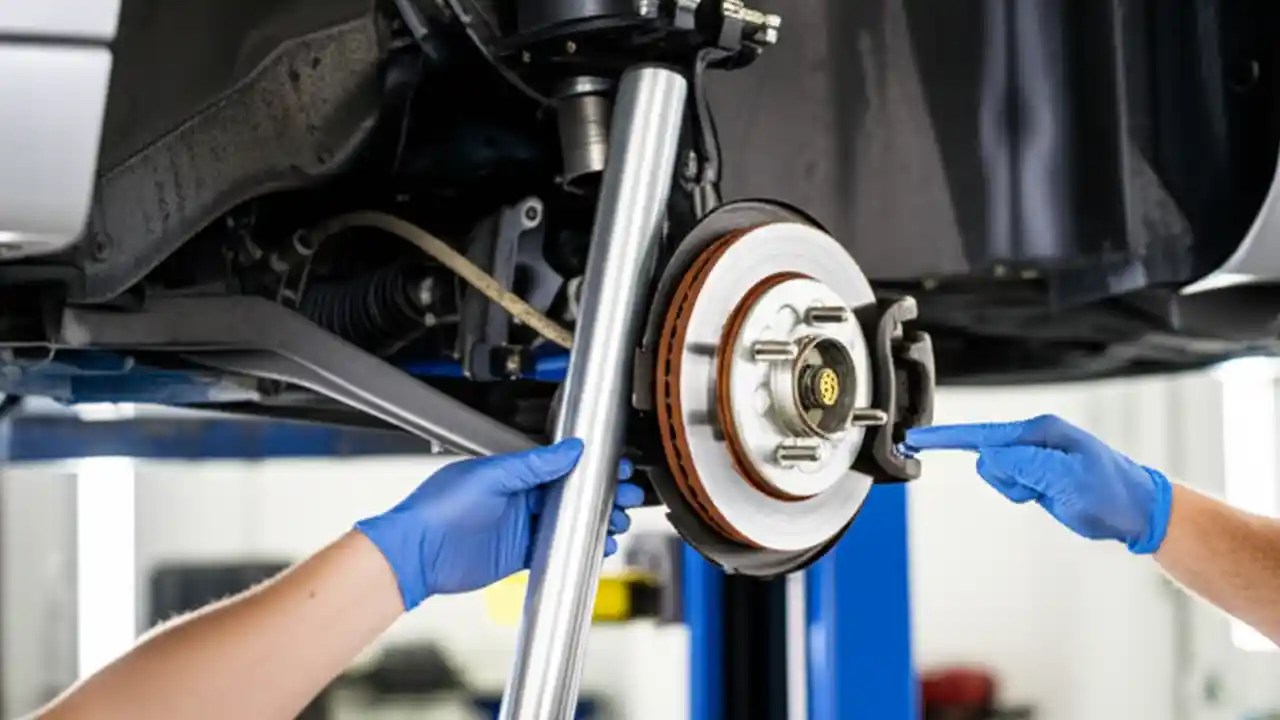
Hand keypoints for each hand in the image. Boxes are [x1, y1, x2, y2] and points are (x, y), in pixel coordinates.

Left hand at [355, 439, 641, 609]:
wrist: (416, 553)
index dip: (591, 467)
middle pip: (571, 494)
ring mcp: (520, 526)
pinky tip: (597, 547)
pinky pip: (555, 549)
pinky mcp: (518, 554)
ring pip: (568, 522)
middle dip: (602, 496)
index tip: (616, 468)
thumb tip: (570, 448)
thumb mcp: (490, 476)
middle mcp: (519, 496)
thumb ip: (532, 464)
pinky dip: (578, 548)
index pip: (561, 464)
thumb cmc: (439, 508)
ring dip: (595, 523)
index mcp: (513, 470)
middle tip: (627, 497)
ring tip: (618, 524)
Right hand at [905, 415, 1172, 553]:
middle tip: (1037, 491)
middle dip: (1005, 479)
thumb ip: (1023, 464)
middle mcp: (1035, 440)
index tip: (917, 438)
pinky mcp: (1037, 475)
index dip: (947, 438)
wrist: (1138, 511)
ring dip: (1015, 489)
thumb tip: (987, 455)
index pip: (981, 434)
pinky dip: (1023, 494)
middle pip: (988, 457)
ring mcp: (1035, 458)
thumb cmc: (1110, 491)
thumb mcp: (1067, 479)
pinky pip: (1011, 485)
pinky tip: (1049, 497)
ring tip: (1049, 494)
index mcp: (1040, 432)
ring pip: (997, 474)